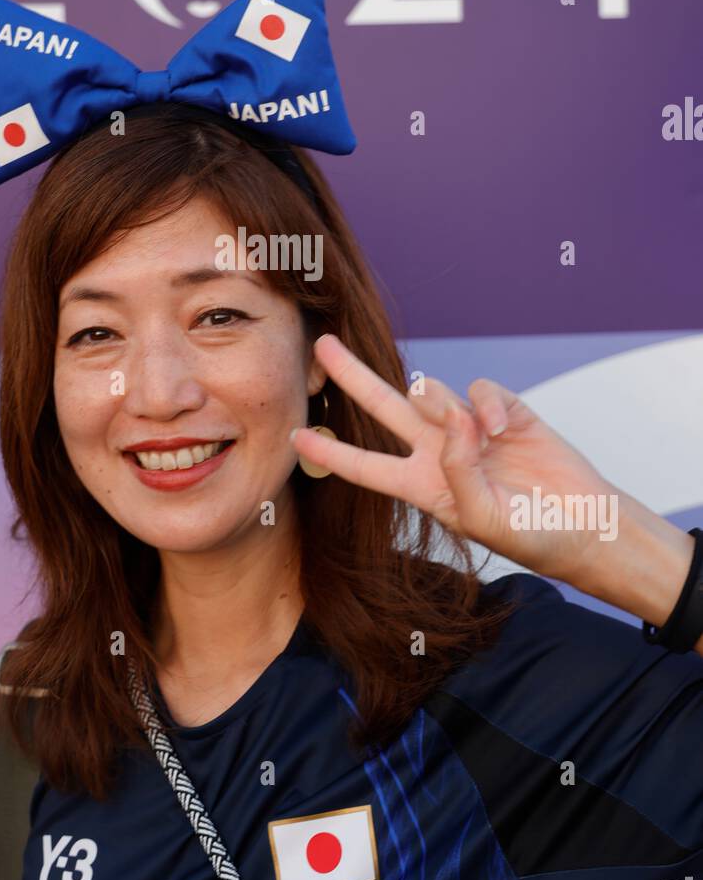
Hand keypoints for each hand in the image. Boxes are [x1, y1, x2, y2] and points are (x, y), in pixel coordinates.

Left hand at [291, 333, 618, 588]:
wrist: (585, 524)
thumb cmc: (530, 533)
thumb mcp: (483, 517)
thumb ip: (459, 470)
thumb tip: (451, 416)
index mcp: (422, 485)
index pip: (366, 466)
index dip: (331, 452)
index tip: (295, 437)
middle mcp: (438, 452)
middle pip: (384, 407)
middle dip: (353, 376)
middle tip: (323, 346)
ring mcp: (469, 428)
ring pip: (434, 393)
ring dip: (446, 407)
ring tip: (480, 436)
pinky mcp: (504, 410)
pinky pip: (479, 391)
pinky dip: (487, 406)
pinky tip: (505, 430)